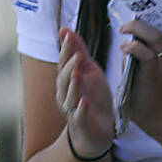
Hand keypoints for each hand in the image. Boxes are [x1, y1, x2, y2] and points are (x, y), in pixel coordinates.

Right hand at [56, 26, 114, 157]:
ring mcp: (72, 111)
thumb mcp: (89, 71)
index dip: (65, 49)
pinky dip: (81, 110)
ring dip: (73, 85)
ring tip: (78, 73)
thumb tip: (67, 30)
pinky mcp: (81, 125)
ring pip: (69, 97)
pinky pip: (79, 117)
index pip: (64, 63)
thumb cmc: (92, 99)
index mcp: (67, 81)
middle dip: (69, 66)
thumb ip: (79, 51)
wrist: (97, 132)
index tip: (67, 34)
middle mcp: (65, 95)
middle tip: (77, 54)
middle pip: (64, 79)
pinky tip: (85, 102)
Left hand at [117, 17, 161, 133]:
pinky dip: (133, 47)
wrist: (153, 108)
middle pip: (160, 20)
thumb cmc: (145, 77)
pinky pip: (146, 54)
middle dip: (141, 8)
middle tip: (125, 1)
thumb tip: (126, 15)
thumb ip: (140, 36)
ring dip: (135, 28)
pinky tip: (125, 47)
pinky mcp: (155, 72)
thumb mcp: (145, 52)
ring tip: (123, 29)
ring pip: (153, 35)